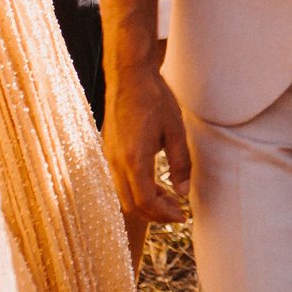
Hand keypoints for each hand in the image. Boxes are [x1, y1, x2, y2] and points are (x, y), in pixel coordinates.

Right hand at [106, 56, 190, 225]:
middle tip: (177, 212)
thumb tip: (183, 192)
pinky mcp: (108, 150)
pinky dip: (136, 190)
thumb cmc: (154, 98)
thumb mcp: (175, 130)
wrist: (129, 75)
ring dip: (145, 203)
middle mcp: (115, 161)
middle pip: (131, 204)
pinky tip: (153, 183)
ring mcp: (108, 156)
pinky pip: (118, 181)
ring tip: (168, 198)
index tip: (181, 215)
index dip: (163, 214)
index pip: (144, 201)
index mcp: (133, 158)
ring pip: (123, 194)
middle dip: (155, 214)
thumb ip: (180, 163)